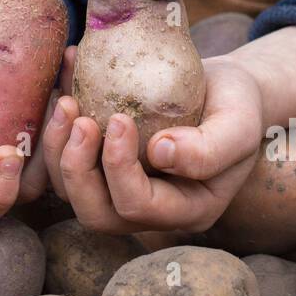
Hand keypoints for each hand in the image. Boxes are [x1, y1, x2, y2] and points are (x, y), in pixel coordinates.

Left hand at [40, 52, 264, 233]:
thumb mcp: (240, 123)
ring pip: (71, 192)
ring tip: (65, 101)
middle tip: (78, 116)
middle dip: (75, 167)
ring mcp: (122, 190)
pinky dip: (54, 126)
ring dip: (57, 149)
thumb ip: (210, 148)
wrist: (224, 89)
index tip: (119, 118)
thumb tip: (160, 153)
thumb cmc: (237, 105)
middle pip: (96, 213)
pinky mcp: (102, 166)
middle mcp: (151, 210)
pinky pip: (65, 159)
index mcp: (187, 209)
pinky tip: (63, 83)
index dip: (119, 167)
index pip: (138, 206)